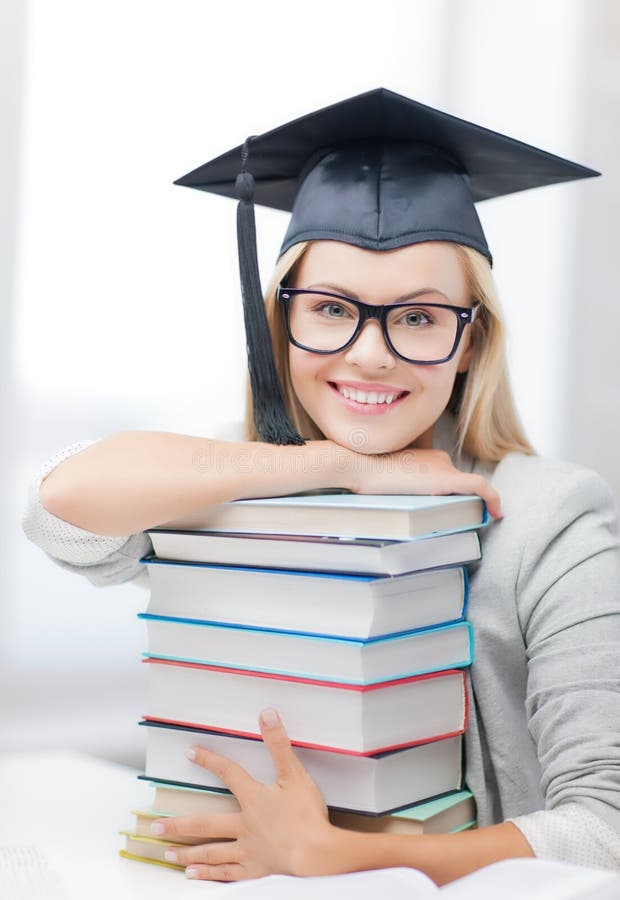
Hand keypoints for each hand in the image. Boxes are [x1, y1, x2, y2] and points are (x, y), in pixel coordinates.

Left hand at [150, 708, 333, 880]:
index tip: (190, 753)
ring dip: (188, 852)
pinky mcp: (256, 871)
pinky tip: (194, 876)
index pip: (228, 773)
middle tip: (156, 827)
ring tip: (168, 854)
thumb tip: (267, 715)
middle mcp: (244, 825)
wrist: (316, 854)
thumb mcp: (295, 774)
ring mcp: (248, 851)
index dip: (209, 760)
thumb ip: (279, 744)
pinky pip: (226, 874)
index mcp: (254, 798)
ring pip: (211, 851)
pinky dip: (208, 874)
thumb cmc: (307, 815)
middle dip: (179, 824)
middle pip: (205, 824)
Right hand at [344, 446, 501, 519]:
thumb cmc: (363, 476)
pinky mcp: (447, 479)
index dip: (449, 496)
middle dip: (458, 504)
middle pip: (455, 487)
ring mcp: (443, 467)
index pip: (443, 479)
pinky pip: (480, 487)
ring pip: (464, 490)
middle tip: (455, 523)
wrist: (358, 466)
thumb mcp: (382, 482)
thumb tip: (401, 512)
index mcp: (424, 457)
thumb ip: (398, 489)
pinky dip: (492, 498)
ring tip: (469, 521)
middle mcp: (438, 458)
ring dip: (468, 506)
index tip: (449, 511)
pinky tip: (497, 513)